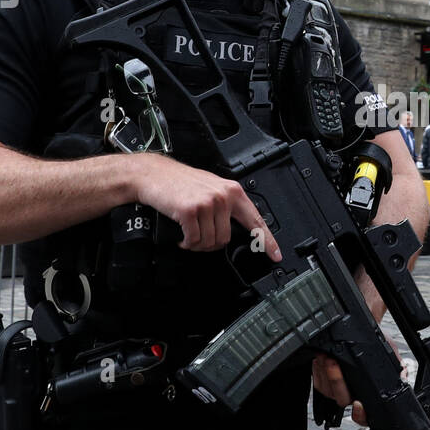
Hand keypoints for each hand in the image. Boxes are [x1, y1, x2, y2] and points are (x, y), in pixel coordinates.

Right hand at [134, 153, 281, 258]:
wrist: (153, 175)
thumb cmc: (180, 182)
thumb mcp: (211, 187)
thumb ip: (227, 204)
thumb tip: (236, 227)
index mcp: (232, 191)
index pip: (255, 220)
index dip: (267, 241)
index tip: (275, 255)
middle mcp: (223, 197)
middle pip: (225, 239)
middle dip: (210, 243)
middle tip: (199, 236)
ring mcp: (207, 203)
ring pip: (209, 242)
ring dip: (197, 244)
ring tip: (189, 234)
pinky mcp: (190, 211)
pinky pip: (194, 240)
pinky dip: (186, 243)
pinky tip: (182, 236)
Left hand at [312, 333, 403, 428]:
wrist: (363, 332)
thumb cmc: (376, 344)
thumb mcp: (390, 352)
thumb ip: (398, 366)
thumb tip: (402, 377)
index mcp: (369, 395)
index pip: (365, 416)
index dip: (361, 415)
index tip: (358, 404)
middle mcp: (353, 395)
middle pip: (342, 399)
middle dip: (337, 382)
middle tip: (335, 364)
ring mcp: (337, 390)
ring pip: (328, 391)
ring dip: (326, 373)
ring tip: (328, 356)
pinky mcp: (324, 383)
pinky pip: (319, 383)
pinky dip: (318, 371)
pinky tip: (321, 359)